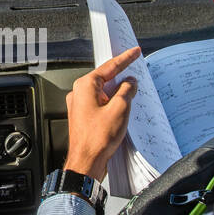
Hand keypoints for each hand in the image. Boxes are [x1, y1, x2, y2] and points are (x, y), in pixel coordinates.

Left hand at [64, 46, 140, 180]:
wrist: (86, 162)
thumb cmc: (97, 139)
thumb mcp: (120, 109)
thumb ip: (127, 91)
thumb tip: (130, 83)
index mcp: (85, 86)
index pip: (109, 67)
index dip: (125, 59)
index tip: (134, 52)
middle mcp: (79, 94)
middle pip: (105, 79)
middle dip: (121, 79)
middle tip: (135, 75)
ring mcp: (80, 106)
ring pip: (104, 93)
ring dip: (118, 95)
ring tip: (130, 101)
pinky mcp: (84, 117)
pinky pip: (101, 104)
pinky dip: (112, 105)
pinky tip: (122, 112)